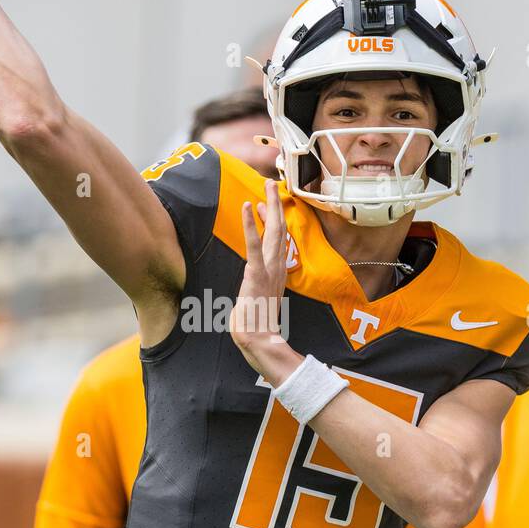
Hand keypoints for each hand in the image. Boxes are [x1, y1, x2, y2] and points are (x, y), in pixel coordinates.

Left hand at [230, 179, 294, 377]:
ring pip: (274, 231)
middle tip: (272, 185)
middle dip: (277, 206)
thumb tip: (247, 299)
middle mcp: (278, 269)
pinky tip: (247, 206)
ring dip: (271, 206)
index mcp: (277, 276)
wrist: (259, 342)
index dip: (274, 222)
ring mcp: (269, 270)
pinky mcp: (257, 273)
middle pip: (280, 231)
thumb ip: (254, 297)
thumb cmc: (256, 330)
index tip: (267, 206)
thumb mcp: (256, 307)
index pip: (278, 243)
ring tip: (268, 185)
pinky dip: (251, 224)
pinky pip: (254, 245)